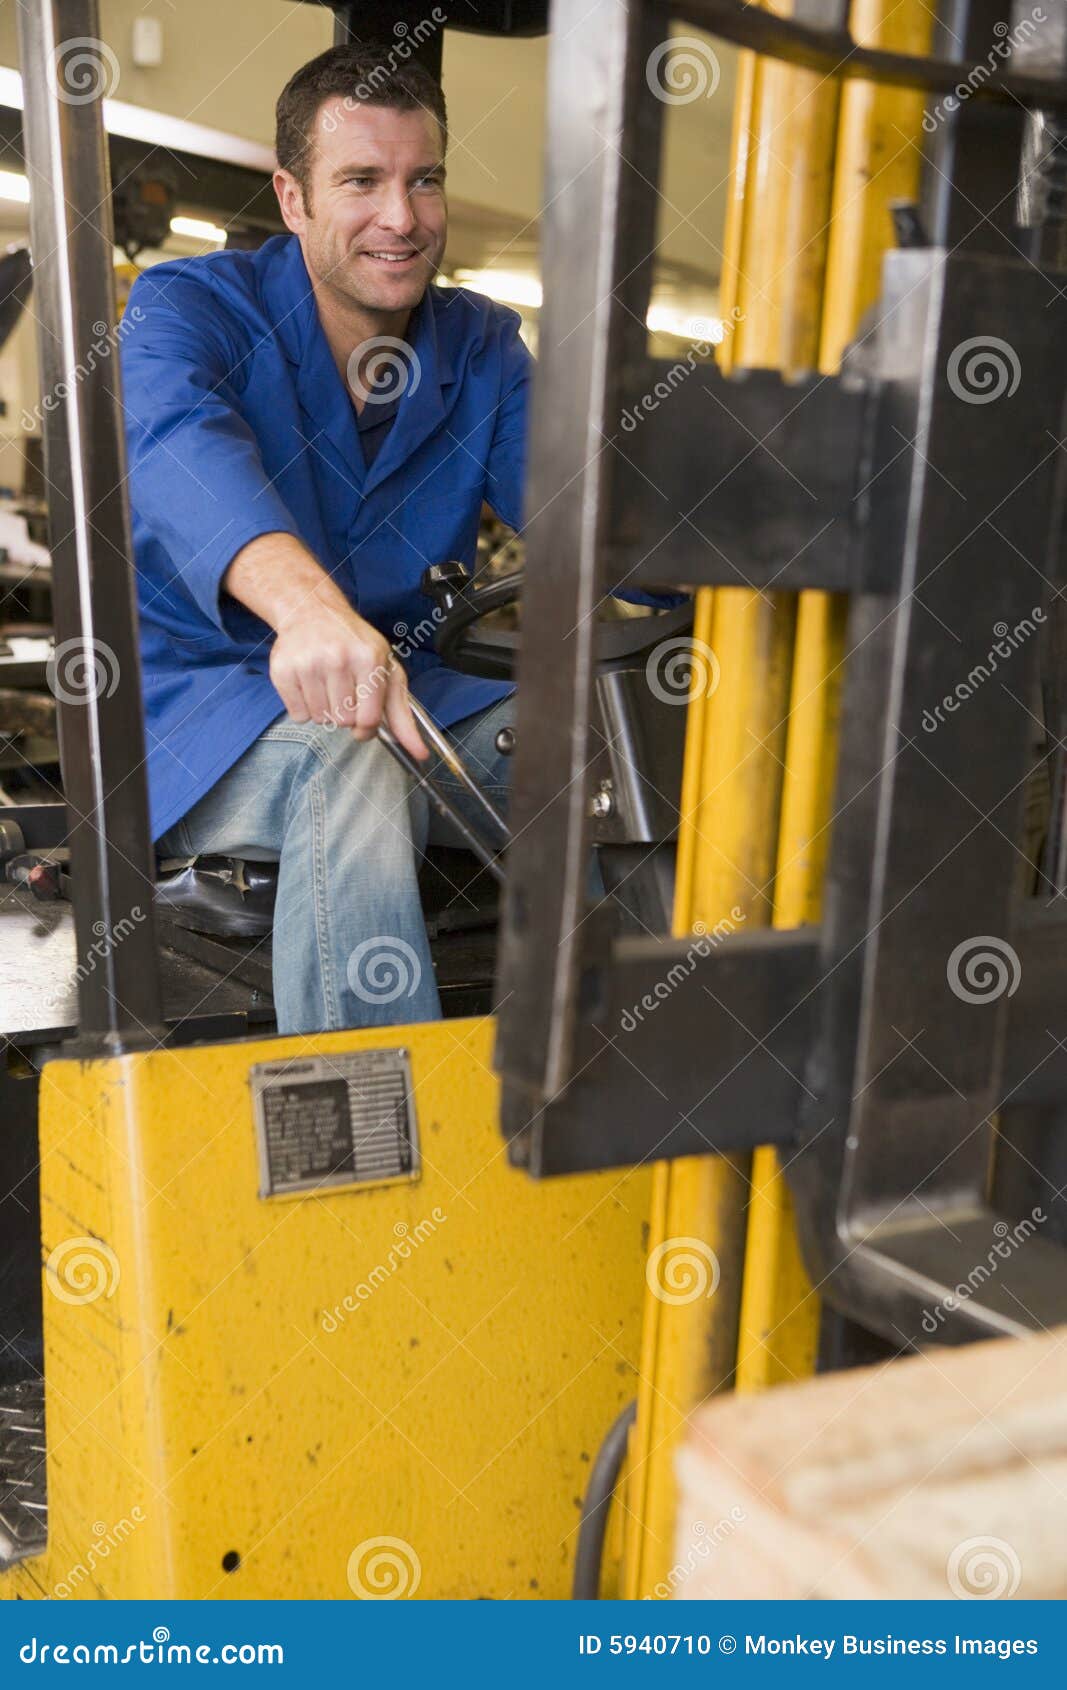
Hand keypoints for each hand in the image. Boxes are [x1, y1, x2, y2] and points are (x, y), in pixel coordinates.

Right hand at [270, 595, 427, 759]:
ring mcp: (308, 664)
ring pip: (320, 720)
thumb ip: (402, 714)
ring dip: (325, 710)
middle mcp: (338, 659)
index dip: (367, 728)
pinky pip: (298, 715)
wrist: (312, 611)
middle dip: (345, 713)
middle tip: (343, 690)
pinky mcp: (282, 671)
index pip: (369, 719)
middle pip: (343, 721)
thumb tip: (420, 753)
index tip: (363, 721)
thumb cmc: (354, 644)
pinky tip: (308, 684)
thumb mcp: (386, 670)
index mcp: (369, 658)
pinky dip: (304, 708)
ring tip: (325, 684)